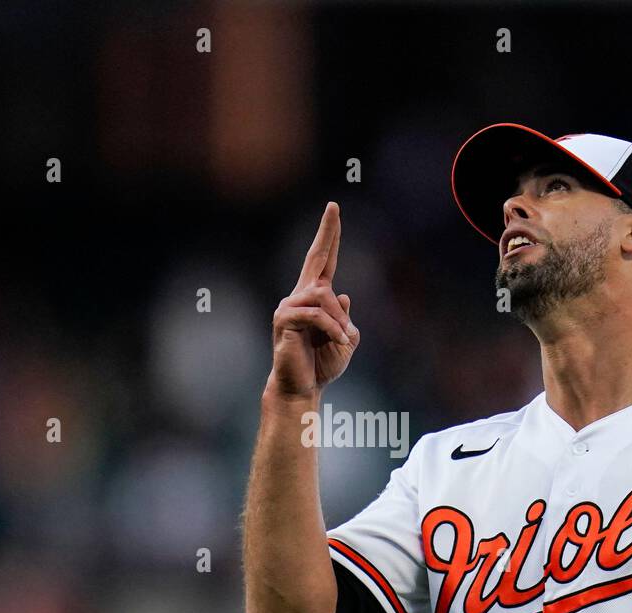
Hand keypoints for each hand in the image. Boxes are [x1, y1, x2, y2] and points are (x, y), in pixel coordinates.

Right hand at [267, 202, 358, 398]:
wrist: (301, 388)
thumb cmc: (321, 365)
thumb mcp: (346, 342)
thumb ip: (346, 321)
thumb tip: (344, 296)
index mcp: (315, 298)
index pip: (323, 261)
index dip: (329, 236)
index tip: (333, 209)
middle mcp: (299, 296)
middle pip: (315, 259)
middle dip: (326, 232)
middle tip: (334, 206)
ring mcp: (289, 306)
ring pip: (324, 297)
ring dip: (339, 321)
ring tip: (342, 341)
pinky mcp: (284, 320)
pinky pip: (316, 314)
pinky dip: (333, 329)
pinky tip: (340, 342)